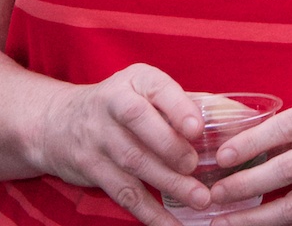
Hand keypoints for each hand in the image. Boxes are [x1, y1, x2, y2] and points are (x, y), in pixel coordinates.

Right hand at [29, 63, 211, 225]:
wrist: (57, 122)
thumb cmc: (120, 103)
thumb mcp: (146, 89)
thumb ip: (183, 102)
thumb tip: (234, 119)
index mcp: (137, 80)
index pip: (158, 90)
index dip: (178, 109)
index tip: (197, 129)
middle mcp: (114, 105)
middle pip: (142, 127)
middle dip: (172, 150)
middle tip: (197, 167)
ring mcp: (99, 138)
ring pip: (134, 163)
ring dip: (168, 184)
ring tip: (199, 199)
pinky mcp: (92, 169)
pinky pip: (123, 193)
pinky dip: (149, 212)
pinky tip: (170, 225)